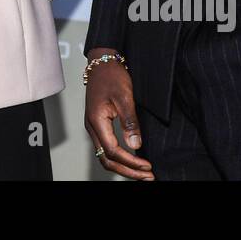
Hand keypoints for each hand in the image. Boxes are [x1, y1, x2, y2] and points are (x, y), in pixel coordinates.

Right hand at [83, 48, 153, 179]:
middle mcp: (93, 127)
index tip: (147, 166)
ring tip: (142, 173)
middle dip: (127, 171)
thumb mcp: (124, 96)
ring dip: (123, 167)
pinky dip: (120, 158)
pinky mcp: (99, 124)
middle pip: (106, 160)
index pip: (113, 151)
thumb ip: (129, 121)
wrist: (102, 62)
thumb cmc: (111, 75)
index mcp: (96, 121)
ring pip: (105, 156)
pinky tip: (132, 159)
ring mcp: (94, 127)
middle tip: (147, 177)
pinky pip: (107, 148)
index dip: (131, 162)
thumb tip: (135, 144)